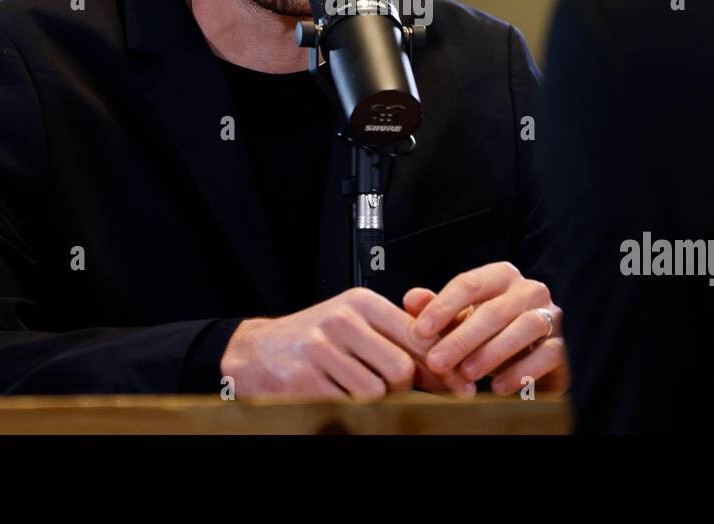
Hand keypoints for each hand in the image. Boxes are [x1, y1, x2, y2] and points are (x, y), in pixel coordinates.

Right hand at [219, 287, 436, 399]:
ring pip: (375, 393)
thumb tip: (448, 370)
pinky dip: (346, 411)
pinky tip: (332, 397)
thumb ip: (398, 341)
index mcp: (361, 303)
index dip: (442, 367)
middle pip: (401, 369)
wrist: (255, 353)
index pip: (418, 336)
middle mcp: (342, 320)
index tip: (458, 387)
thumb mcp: (355, 326)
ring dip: (371, 404)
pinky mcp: (303, 379)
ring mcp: (320, 349)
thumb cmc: (313, 340)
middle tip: (386, 391)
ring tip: (350, 391)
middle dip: (401, 390)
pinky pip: (345, 407)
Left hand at [406, 262, 567, 395]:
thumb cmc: (488, 332)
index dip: (443, 306)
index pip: (470, 283)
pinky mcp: (564, 344)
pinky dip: (522, 371)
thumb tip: (412, 299)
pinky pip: (547, 354)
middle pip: (495, 309)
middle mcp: (529, 290)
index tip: (420, 330)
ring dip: (492, 352)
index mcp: (501, 276)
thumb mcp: (459, 319)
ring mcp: (551, 315)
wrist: (530, 356)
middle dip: (462, 337)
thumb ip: (435, 309)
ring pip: (525, 327)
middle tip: (436, 362)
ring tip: (466, 373)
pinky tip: (498, 386)